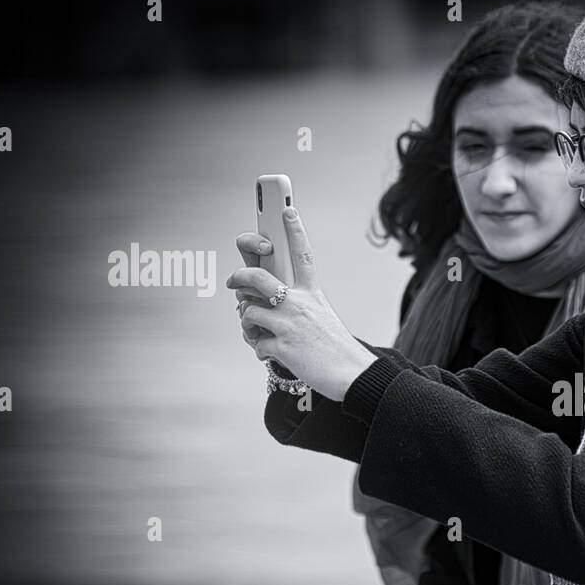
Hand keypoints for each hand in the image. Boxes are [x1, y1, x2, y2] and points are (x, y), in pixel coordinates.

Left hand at [229, 207, 376, 399]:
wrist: (352, 374)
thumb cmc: (335, 348)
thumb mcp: (321, 316)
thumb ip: (294, 305)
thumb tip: (257, 306)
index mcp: (312, 293)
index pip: (302, 255)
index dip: (294, 231)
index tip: (287, 210)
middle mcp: (299, 303)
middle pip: (257, 276)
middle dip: (238, 277)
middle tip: (232, 282)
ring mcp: (289, 324)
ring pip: (247, 312)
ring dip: (247, 325)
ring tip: (258, 333)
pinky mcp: (283, 346)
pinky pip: (256, 343)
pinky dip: (259, 350)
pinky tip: (271, 354)